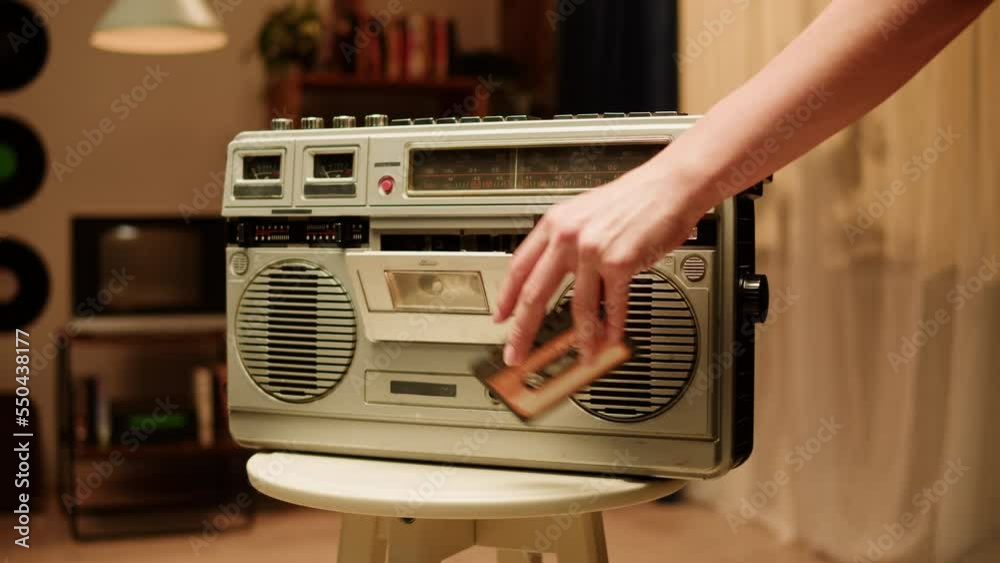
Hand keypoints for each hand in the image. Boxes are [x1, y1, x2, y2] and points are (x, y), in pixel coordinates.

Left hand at [493, 163, 706, 365]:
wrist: (670, 186)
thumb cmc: (634, 199)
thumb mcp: (585, 213)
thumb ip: (566, 241)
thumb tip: (553, 275)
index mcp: (554, 224)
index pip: (519, 268)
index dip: (506, 298)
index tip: (500, 318)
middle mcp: (567, 237)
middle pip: (535, 294)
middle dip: (523, 331)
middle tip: (516, 354)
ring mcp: (592, 251)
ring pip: (578, 307)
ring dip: (582, 339)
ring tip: (583, 357)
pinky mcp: (620, 262)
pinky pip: (613, 306)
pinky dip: (612, 328)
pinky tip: (610, 340)